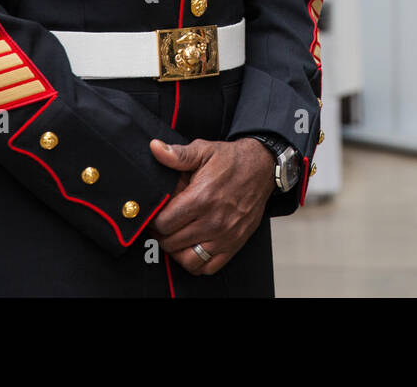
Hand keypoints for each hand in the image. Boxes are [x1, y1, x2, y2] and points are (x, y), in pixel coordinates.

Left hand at [148, 138, 274, 275]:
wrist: (261, 168)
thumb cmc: (231, 160)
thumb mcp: (203, 150)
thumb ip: (177, 154)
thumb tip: (155, 148)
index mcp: (201, 198)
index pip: (164, 223)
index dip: (154, 220)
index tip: (156, 214)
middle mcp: (213, 221)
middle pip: (172, 243)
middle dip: (162, 235)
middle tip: (163, 225)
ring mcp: (225, 235)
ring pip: (187, 259)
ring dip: (176, 251)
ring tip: (175, 237)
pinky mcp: (234, 243)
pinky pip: (209, 267)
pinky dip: (196, 262)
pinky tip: (192, 247)